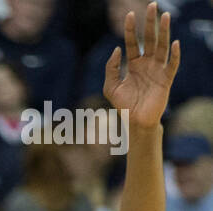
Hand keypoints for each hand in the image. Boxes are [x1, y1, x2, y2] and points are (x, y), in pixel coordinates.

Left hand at [103, 3, 179, 130]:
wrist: (135, 123)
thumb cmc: (124, 106)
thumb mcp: (111, 86)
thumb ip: (111, 68)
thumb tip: (117, 49)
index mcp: (134, 64)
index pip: (132, 42)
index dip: (130, 29)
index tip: (129, 15)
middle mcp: (147, 64)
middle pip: (149, 39)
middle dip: (150, 23)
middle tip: (152, 5)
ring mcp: (157, 70)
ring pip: (162, 47)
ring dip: (164, 32)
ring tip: (165, 16)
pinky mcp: (166, 80)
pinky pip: (172, 65)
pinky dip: (175, 55)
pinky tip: (175, 44)